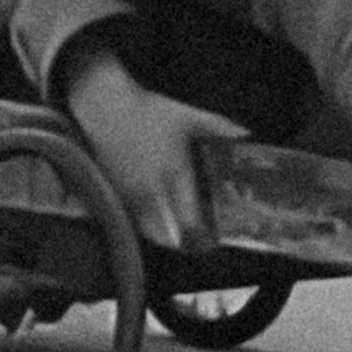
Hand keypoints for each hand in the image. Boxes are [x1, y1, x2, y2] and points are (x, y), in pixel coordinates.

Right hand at [59, 44, 244, 252]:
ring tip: (179, 235)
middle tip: (197, 242)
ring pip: (150, 232)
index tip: (214, 240)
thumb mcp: (186, 115)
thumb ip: (217, 126)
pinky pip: (134, 221)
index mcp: (174, 173)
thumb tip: (245, 134)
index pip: (191, 220)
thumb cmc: (149, 111)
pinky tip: (157, 220)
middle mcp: (153, 191)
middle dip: (186, 244)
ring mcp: (131, 195)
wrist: (106, 107)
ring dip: (166, 237)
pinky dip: (147, 227)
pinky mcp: (116, 194)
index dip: (203, 237)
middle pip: (170, 236)